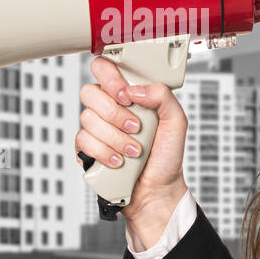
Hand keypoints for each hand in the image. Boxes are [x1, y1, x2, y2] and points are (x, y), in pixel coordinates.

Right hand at [75, 55, 187, 221]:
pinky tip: (119, 161)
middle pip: (89, 92)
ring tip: (134, 151)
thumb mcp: (176, 121)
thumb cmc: (166, 156)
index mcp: (127, 94)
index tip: (128, 97)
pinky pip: (83, 141)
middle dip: (114, 113)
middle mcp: (108, 108)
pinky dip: (104, 152)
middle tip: (135, 127)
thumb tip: (135, 89)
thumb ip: (162, 96)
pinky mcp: (86, 149)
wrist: (157, 190)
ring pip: (87, 118)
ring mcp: (95, 128)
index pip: (104, 68)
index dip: (111, 79)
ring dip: (115, 138)